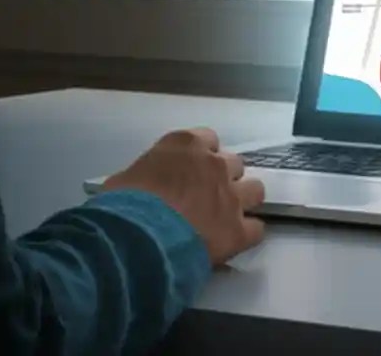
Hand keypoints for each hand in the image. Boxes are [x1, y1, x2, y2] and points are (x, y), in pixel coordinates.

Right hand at [101, 127, 265, 264]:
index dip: (202, 156)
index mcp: (185, 145)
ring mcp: (231, 196)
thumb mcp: (125, 179)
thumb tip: (143, 190)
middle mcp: (214, 164)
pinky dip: (247, 235)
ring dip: (243, 201)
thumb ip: (147, 177)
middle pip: (233, 164)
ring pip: (255, 190)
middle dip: (223, 178)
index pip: (208, 139)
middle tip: (207, 196)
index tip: (193, 170)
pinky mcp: (238, 229)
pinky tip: (233, 243)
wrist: (139, 238)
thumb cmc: (124, 205)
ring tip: (226, 217)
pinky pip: (256, 229)